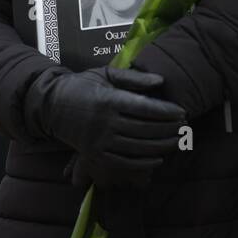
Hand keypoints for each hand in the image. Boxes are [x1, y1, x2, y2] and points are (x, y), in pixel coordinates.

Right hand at [41, 66, 183, 187]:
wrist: (52, 106)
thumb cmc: (83, 85)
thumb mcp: (106, 74)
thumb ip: (134, 78)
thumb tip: (161, 81)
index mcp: (108, 100)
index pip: (143, 107)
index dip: (165, 111)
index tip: (182, 111)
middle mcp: (103, 122)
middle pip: (144, 129)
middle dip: (168, 129)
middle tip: (185, 127)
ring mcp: (99, 141)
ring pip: (137, 147)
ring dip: (161, 146)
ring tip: (178, 141)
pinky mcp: (95, 155)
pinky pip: (124, 163)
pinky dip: (144, 163)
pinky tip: (158, 158)